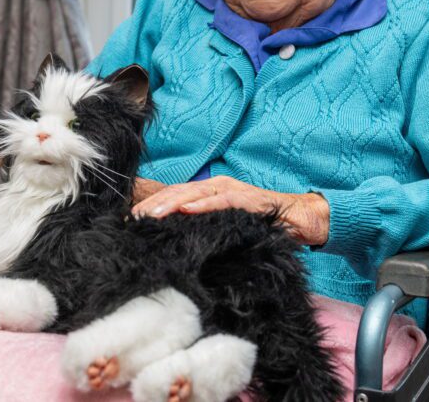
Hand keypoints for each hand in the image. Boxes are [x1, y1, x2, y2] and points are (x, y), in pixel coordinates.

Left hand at [130, 175, 330, 245]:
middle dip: (153, 205)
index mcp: (209, 193)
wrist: (298, 219)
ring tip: (151, 214)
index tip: (130, 219)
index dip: (152, 206)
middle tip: (132, 218)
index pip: (174, 197)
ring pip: (194, 194)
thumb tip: (175, 241)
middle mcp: (217, 187)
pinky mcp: (247, 200)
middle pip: (178, 193)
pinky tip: (187, 209)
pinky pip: (222, 200)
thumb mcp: (225, 226)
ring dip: (171, 203)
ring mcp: (231, 190)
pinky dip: (203, 204)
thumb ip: (204, 227)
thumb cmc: (258, 224)